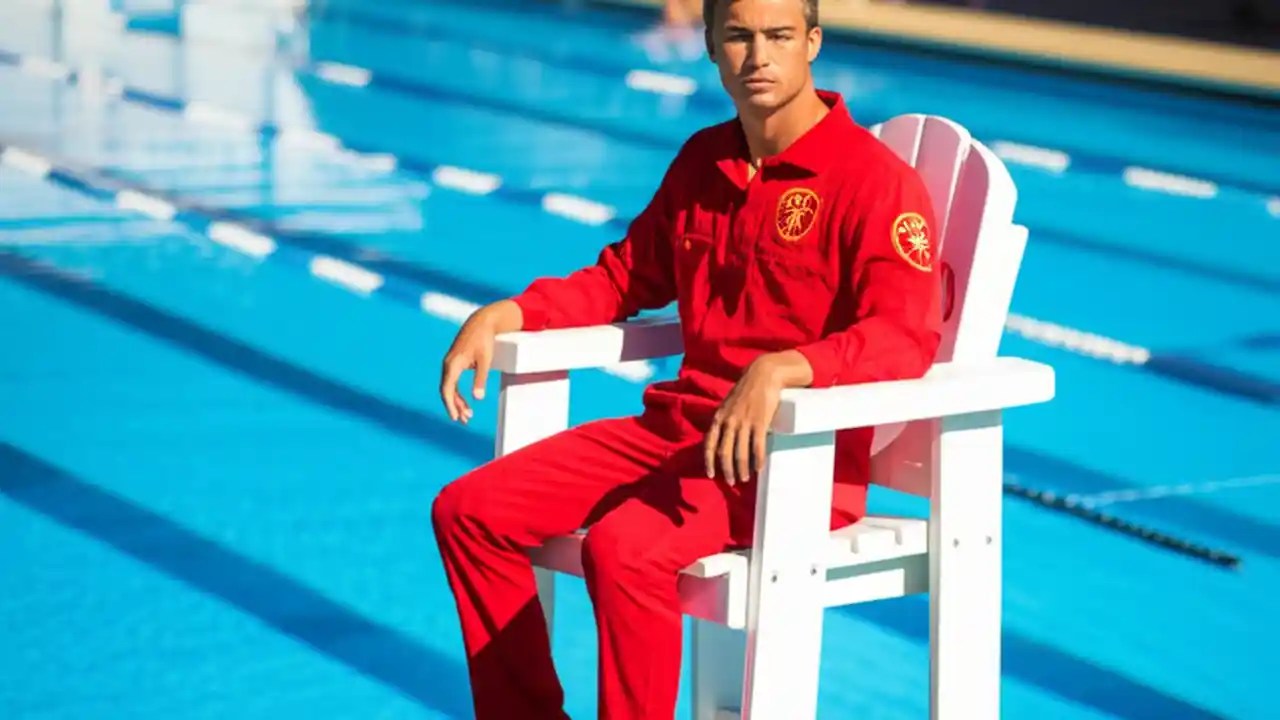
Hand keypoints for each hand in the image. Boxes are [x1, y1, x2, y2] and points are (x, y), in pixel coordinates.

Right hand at [440, 300, 521, 422]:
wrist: (482, 322)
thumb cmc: (484, 339)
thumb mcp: (485, 360)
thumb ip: (480, 379)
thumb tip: (477, 398)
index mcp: (453, 364)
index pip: (447, 389)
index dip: (450, 405)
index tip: (455, 417)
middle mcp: (448, 364)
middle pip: (447, 391)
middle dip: (455, 406)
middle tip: (465, 420)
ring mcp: (450, 363)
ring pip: (450, 387)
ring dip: (457, 401)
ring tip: (468, 415)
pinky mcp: (455, 362)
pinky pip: (453, 381)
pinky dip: (458, 393)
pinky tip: (465, 402)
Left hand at [703, 351, 812, 485]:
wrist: (763, 374)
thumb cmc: (746, 389)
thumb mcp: (728, 404)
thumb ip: (725, 419)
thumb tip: (725, 438)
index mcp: (719, 417)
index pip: (709, 444)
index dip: (709, 461)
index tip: (711, 474)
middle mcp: (729, 421)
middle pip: (725, 452)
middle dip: (727, 470)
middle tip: (731, 482)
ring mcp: (744, 422)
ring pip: (741, 453)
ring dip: (742, 469)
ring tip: (744, 478)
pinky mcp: (760, 422)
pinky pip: (757, 446)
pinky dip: (757, 460)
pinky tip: (759, 468)